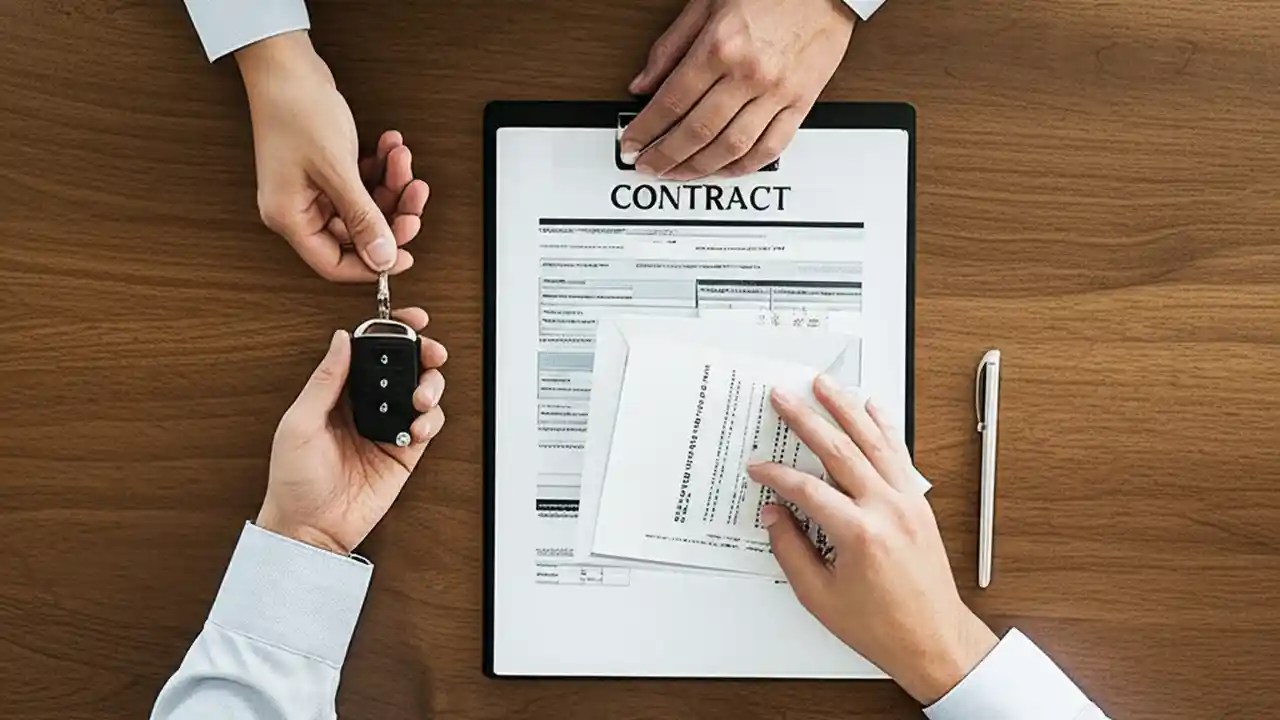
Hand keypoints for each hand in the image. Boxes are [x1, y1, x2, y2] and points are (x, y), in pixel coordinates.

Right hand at [236, 32, 429, 281]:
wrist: (286, 64)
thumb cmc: (296, 109)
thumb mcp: (337, 170)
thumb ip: (363, 218)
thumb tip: (382, 257)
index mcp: (290, 217)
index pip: (334, 264)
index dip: (372, 264)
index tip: (405, 254)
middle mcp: (298, 208)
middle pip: (356, 234)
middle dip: (390, 213)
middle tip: (413, 195)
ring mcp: (312, 189)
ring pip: (365, 207)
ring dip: (390, 185)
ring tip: (401, 159)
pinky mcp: (325, 171)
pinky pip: (361, 184)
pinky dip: (380, 169)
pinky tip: (389, 148)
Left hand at [257, 308, 447, 553]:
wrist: (309, 527)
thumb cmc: (293, 481)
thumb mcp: (299, 422)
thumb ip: (324, 380)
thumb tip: (340, 339)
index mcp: (338, 393)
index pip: (370, 352)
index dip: (392, 332)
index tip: (410, 320)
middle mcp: (366, 406)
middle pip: (404, 366)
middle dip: (423, 353)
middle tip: (431, 351)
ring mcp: (387, 428)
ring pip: (422, 392)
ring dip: (430, 385)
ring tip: (422, 395)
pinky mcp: (404, 453)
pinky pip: (428, 426)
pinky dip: (430, 421)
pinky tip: (418, 427)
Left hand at [621, 0, 854, 178]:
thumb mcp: (707, 2)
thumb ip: (671, 46)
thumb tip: (643, 84)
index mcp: (721, 45)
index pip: (671, 102)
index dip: (645, 130)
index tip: (631, 144)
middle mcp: (749, 72)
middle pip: (697, 131)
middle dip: (666, 156)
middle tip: (649, 166)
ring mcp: (777, 91)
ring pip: (731, 147)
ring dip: (700, 168)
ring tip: (679, 173)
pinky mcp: (801, 101)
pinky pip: (771, 147)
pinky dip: (745, 166)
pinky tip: (725, 170)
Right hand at [748, 375, 997, 704]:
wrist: (934, 639)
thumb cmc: (882, 626)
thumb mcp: (819, 596)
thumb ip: (791, 549)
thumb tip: (773, 515)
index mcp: (859, 534)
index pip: (807, 488)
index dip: (777, 475)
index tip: (758, 468)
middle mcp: (887, 509)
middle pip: (839, 450)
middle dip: (806, 419)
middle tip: (784, 397)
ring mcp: (907, 502)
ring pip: (873, 441)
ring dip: (846, 408)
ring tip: (825, 385)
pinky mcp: (918, 503)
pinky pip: (898, 454)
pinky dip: (884, 427)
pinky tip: (871, 408)